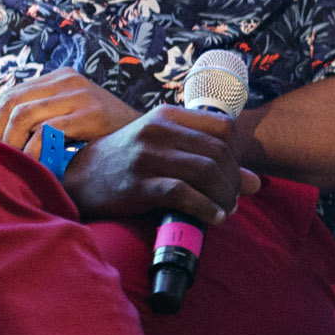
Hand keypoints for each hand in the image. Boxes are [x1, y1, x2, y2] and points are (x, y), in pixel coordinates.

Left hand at [0, 69, 139, 158]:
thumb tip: (0, 132)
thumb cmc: (108, 135)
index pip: (10, 93)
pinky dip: (34, 150)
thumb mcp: (75, 116)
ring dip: (10, 141)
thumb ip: (46, 115)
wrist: (152, 138)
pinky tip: (32, 165)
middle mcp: (68, 80)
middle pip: (11, 102)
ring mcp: (81, 95)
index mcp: (61, 77)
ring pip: (24, 114)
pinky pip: (48, 130)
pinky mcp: (91, 114)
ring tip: (8, 161)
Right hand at [63, 105, 260, 225]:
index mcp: (168, 116)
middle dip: (234, 180)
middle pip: (219, 152)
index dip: (238, 153)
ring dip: (224, 197)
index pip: (224, 127)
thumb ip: (207, 158)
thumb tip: (255, 183)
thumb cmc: (129, 161)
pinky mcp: (138, 184)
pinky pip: (184, 194)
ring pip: (206, 172)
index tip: (234, 173)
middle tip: (234, 199)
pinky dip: (205, 209)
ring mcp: (147, 156)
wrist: (79, 176)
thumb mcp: (165, 147)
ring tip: (226, 210)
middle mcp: (158, 130)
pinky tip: (212, 218)